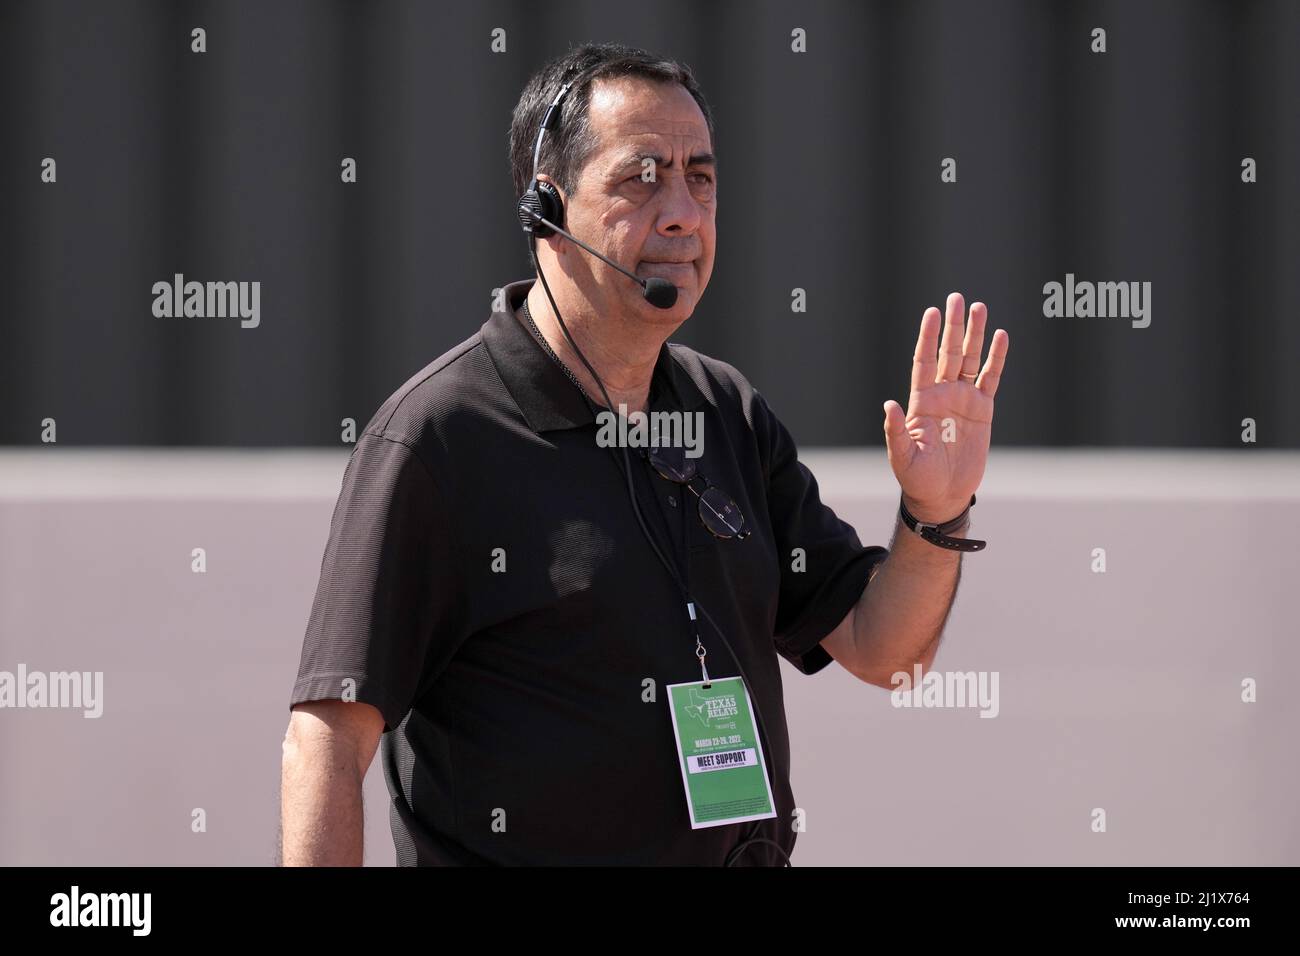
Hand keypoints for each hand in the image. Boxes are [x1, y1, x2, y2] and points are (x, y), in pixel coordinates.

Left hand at [883, 292, 1008, 522]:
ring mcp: (963, 400)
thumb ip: (897, 430)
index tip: (931, 312)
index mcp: (921, 401)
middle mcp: (942, 394)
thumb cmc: (917, 477)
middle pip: (948, 353)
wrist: (942, 494)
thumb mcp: (903, 455)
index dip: (928, 337)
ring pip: (970, 360)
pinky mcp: (983, 411)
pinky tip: (1001, 337)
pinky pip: (990, 379)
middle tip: (957, 299)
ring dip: (975, 335)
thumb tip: (889, 405)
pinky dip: (997, 359)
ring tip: (980, 308)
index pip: (924, 361)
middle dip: (953, 326)